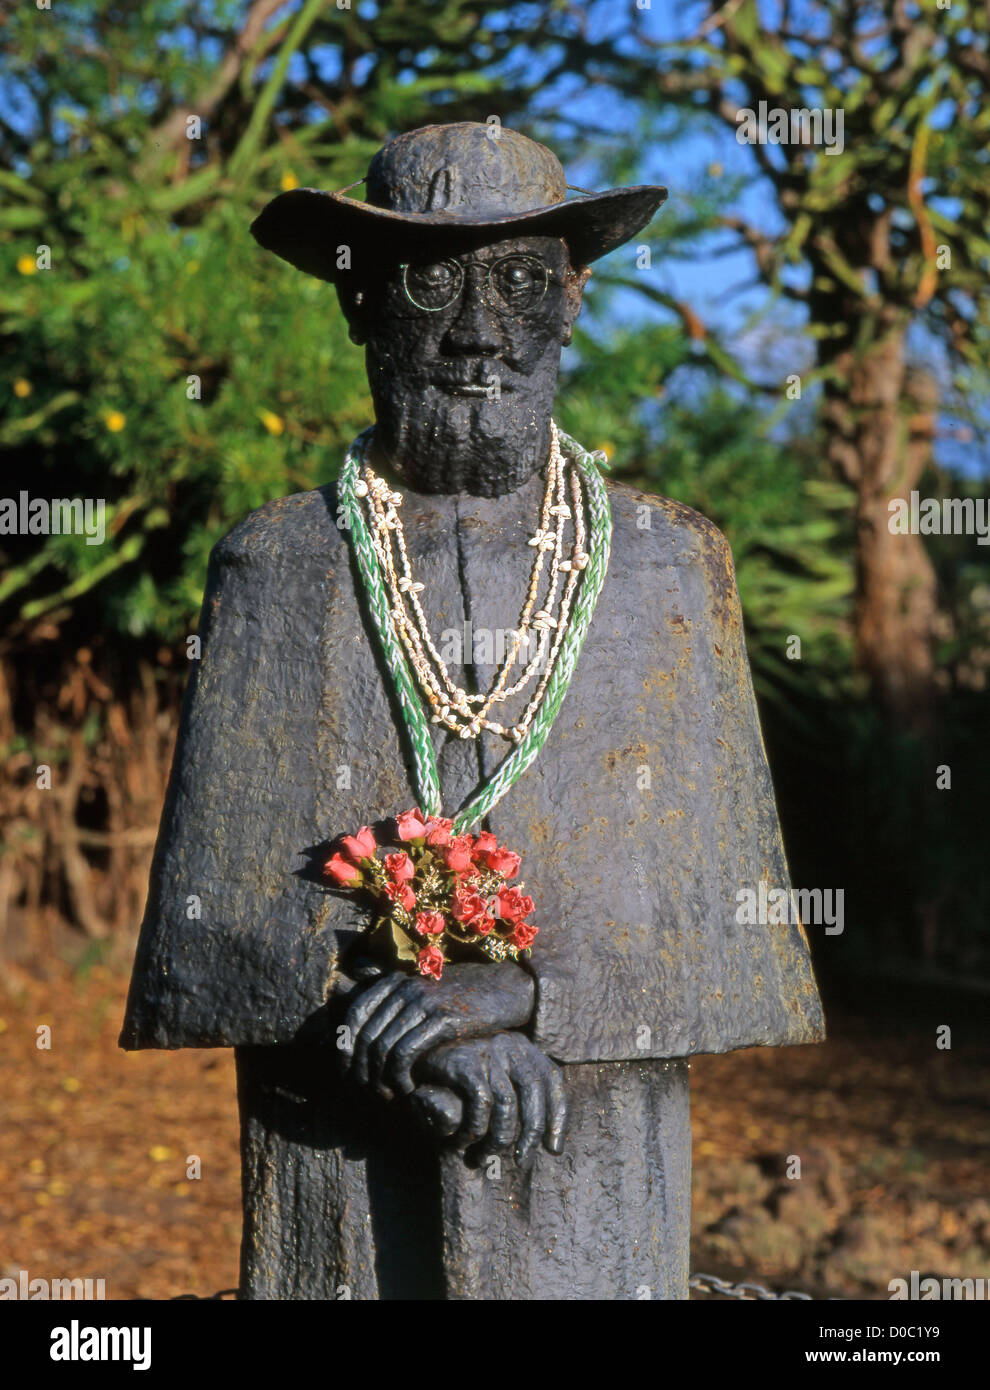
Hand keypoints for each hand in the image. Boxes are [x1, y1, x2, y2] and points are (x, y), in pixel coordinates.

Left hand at [339, 962, 533, 1097]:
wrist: (507, 988)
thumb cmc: (465, 998)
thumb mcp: (428, 994)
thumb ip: (398, 1005)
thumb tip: (367, 1029)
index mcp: (397, 980)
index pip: (354, 1016)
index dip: (346, 1050)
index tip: (350, 1076)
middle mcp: (405, 987)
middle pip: (364, 1036)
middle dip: (361, 1072)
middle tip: (369, 1095)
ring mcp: (423, 1001)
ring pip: (382, 1048)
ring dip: (380, 1080)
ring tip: (390, 1097)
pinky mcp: (442, 1019)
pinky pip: (405, 1053)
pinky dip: (400, 1077)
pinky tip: (409, 1091)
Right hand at [411, 1032, 566, 1166]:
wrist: (412, 1062)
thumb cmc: (455, 1084)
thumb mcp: (491, 1090)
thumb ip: (520, 1106)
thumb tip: (556, 1147)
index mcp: (521, 1047)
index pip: (551, 1079)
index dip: (558, 1117)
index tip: (554, 1149)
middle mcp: (508, 1043)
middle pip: (535, 1090)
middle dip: (532, 1132)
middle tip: (521, 1161)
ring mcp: (486, 1049)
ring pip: (507, 1102)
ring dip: (499, 1137)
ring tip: (486, 1156)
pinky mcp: (464, 1061)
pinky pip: (481, 1102)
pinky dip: (475, 1128)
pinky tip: (463, 1141)